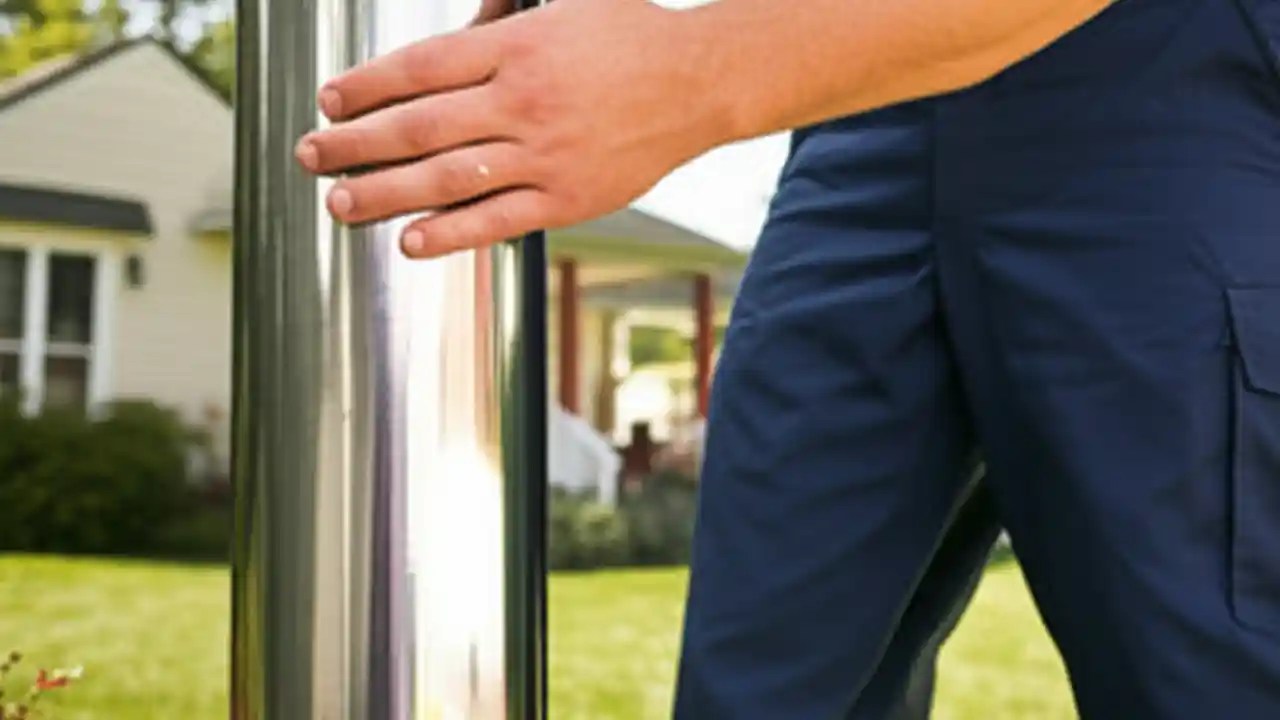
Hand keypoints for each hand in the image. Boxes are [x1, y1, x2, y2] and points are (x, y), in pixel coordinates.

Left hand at [294, 0, 732, 257]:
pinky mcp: (567, 199)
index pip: (419, 69)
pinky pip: (497, 220)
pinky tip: (409, 240)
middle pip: (418, 126)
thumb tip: (463, 14)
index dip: (366, 87)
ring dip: (383, 193)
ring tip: (339, 202)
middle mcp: (523, 101)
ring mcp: (545, 155)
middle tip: (310, 155)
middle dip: (354, 143)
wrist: (700, 82)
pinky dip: (450, 233)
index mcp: (518, 46)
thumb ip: (505, 4)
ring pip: (447, 179)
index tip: (329, 100)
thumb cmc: (632, 33)